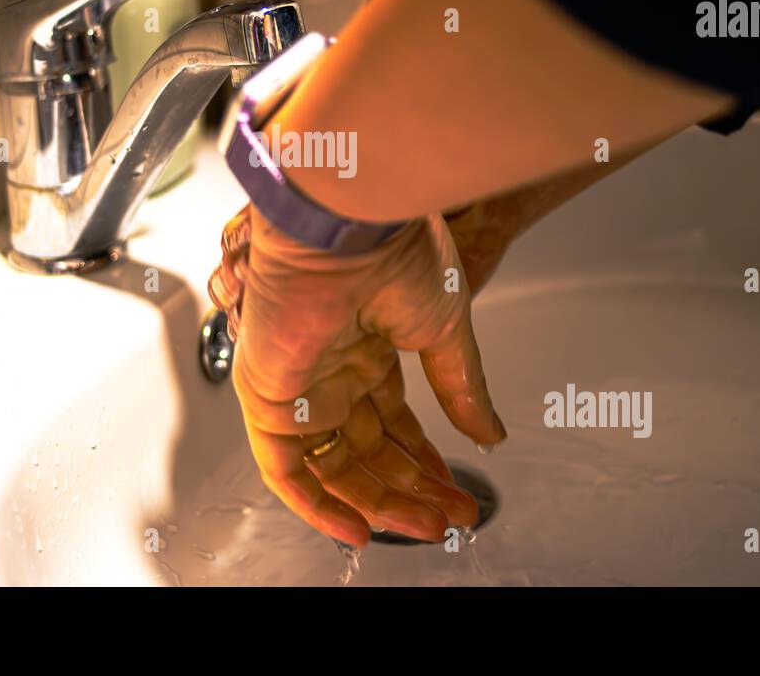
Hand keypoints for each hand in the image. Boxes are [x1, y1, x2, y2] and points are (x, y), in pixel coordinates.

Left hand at [207, 204, 505, 547]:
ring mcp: (300, 383)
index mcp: (369, 345)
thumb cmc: (390, 250)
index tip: (456, 487)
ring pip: (333, 465)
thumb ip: (462, 387)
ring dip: (377, 502)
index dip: (425, 459)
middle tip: (447, 514)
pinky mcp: (270, 397)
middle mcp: (331, 366)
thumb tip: (489, 432)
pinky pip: (284, 468)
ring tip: (424, 525)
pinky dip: (315, 505)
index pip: (393, 421)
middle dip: (410, 488)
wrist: (348, 229)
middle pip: (367, 449)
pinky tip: (355, 529)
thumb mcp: (445, 329)